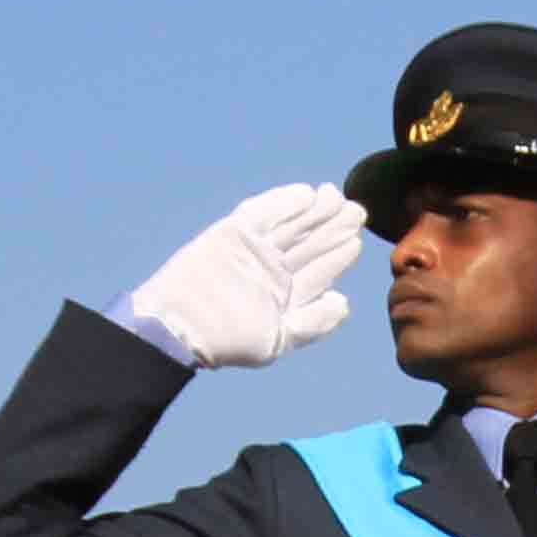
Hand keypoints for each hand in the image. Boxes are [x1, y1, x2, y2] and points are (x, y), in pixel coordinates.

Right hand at [118, 181, 366, 369]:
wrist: (179, 326)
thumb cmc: (226, 341)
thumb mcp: (277, 340)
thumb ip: (312, 323)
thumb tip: (343, 301)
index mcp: (286, 293)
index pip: (319, 269)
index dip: (339, 254)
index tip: (356, 239)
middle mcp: (273, 269)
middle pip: (310, 243)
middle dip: (334, 227)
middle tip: (356, 211)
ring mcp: (254, 249)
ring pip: (291, 225)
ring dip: (315, 212)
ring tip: (337, 199)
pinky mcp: (233, 233)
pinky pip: (262, 213)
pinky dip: (282, 203)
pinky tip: (305, 195)